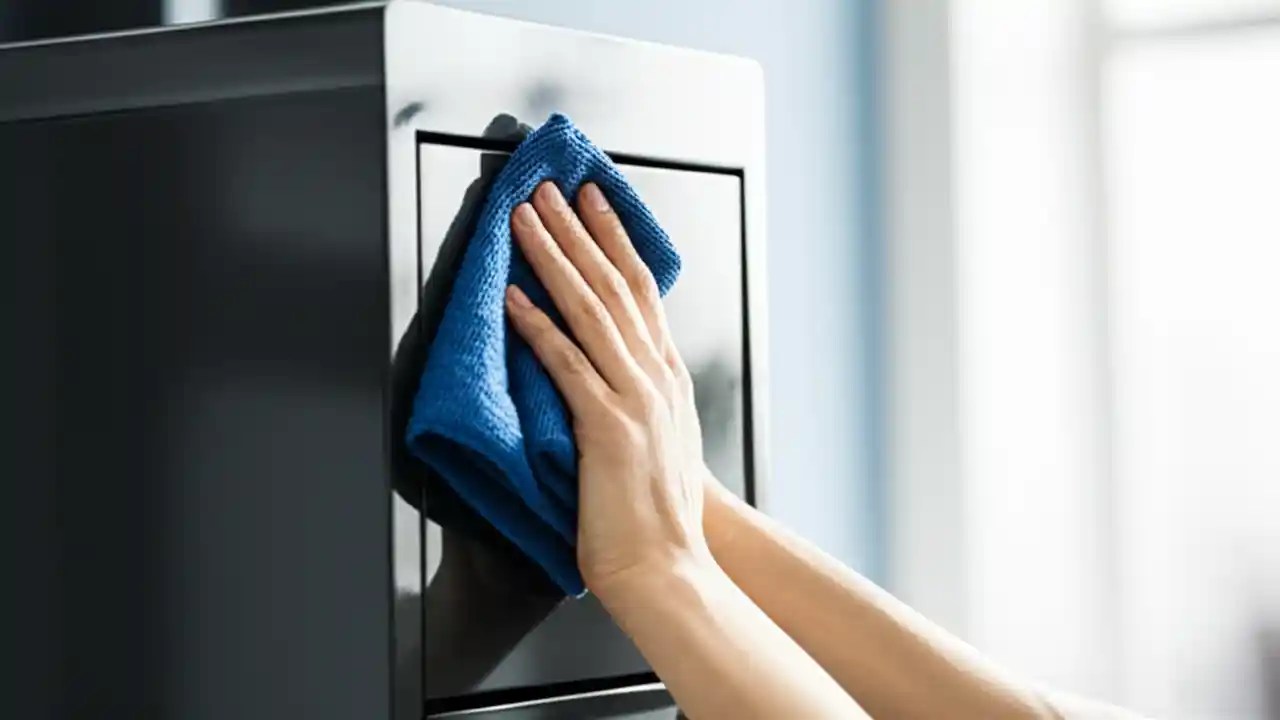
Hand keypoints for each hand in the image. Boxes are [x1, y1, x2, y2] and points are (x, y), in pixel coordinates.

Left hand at [505, 180, 711, 598]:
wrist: (671, 565)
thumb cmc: (659, 513)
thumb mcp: (660, 438)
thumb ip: (639, 396)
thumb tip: (613, 369)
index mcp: (667, 377)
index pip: (641, 291)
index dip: (614, 240)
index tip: (594, 201)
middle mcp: (655, 377)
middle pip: (614, 286)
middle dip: (579, 231)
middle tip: (551, 189)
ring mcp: (634, 399)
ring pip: (590, 311)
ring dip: (555, 259)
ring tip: (526, 220)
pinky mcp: (607, 429)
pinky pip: (567, 366)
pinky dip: (539, 327)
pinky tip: (516, 299)